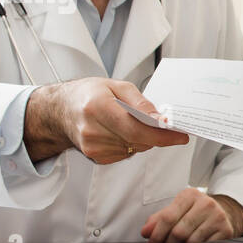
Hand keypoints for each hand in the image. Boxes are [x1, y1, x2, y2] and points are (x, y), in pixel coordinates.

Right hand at [25, 78, 188, 164]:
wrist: (61, 110)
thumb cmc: (89, 94)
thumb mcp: (115, 85)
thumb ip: (139, 102)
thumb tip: (159, 118)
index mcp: (97, 107)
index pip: (136, 129)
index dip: (162, 135)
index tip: (181, 136)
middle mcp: (92, 130)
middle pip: (138, 141)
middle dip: (156, 135)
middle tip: (167, 126)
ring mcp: (93, 147)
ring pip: (135, 148)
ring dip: (142, 138)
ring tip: (132, 122)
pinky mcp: (96, 157)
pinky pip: (126, 154)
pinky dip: (131, 144)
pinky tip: (121, 132)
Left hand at [140, 188, 242, 242]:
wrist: (223, 212)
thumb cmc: (196, 212)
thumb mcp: (177, 209)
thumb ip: (159, 219)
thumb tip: (146, 231)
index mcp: (190, 195)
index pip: (168, 217)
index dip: (156, 234)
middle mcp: (206, 203)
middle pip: (179, 231)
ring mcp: (217, 217)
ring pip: (191, 241)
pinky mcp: (226, 230)